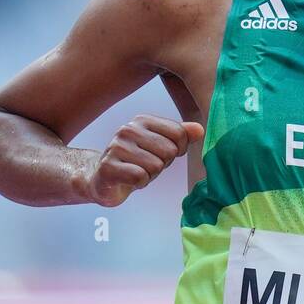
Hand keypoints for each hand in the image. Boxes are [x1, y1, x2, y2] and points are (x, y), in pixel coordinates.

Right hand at [85, 114, 203, 206]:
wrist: (103, 179)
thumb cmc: (137, 161)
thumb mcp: (162, 146)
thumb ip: (181, 135)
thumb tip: (199, 130)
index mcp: (142, 120)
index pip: (179, 133)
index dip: (178, 149)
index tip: (164, 154)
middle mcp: (128, 130)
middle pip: (170, 151)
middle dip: (163, 163)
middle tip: (147, 165)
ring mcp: (116, 147)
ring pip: (156, 165)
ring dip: (150, 174)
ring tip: (137, 171)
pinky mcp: (108, 166)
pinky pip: (140, 177)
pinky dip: (140, 182)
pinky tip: (129, 179)